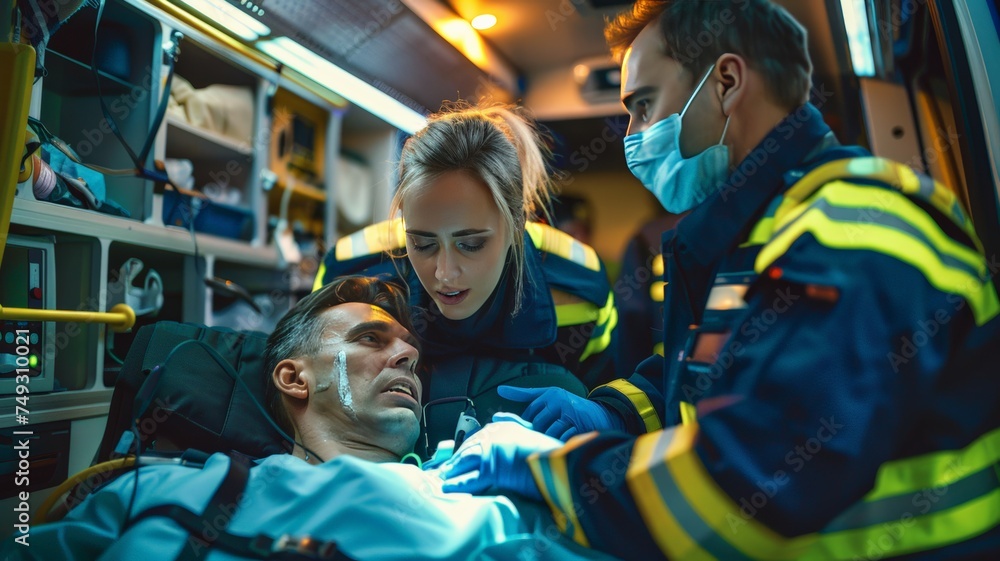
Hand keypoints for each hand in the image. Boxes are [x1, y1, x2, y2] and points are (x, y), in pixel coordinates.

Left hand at [440, 413, 561, 499]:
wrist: (559, 461)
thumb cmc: (549, 451)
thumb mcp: (530, 430)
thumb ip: (513, 421)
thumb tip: (497, 414)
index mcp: (502, 427)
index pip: (476, 439)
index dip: (464, 450)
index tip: (454, 457)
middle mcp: (493, 436)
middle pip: (467, 450)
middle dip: (452, 460)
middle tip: (438, 468)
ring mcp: (491, 452)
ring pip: (464, 462)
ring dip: (450, 471)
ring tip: (439, 478)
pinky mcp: (492, 470)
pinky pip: (470, 479)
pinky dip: (457, 484)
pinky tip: (446, 487)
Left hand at [498, 385, 621, 440]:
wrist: (601, 416)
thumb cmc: (569, 408)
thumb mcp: (548, 397)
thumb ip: (524, 394)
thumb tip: (500, 390)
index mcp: (550, 393)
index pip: (530, 414)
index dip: (532, 426)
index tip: (543, 428)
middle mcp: (558, 400)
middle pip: (537, 424)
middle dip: (541, 433)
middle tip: (551, 435)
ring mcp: (568, 411)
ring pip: (547, 432)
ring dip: (552, 439)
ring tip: (560, 437)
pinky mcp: (577, 423)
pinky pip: (561, 437)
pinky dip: (562, 441)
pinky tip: (568, 440)